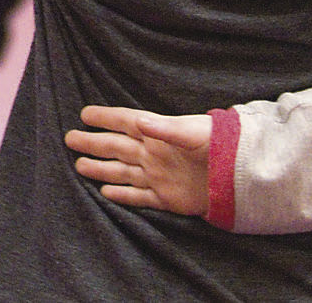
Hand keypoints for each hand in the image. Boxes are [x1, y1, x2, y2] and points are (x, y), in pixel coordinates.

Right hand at [64, 104, 210, 215]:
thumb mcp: (193, 131)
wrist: (242, 176)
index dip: (105, 118)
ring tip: (80, 165)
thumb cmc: (219, 145)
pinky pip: (139, 196)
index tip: (84, 113)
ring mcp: (158, 176)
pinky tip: (106, 192)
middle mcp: (153, 154)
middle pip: (116, 147)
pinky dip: (122, 196)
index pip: (124, 122)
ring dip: (101, 169)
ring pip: (122, 172)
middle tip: (69, 138)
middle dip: (93, 143)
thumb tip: (139, 120)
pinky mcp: (168, 198)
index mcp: (157, 133)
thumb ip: (165, 128)